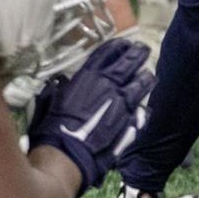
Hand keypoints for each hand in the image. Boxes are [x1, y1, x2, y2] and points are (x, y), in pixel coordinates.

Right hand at [26, 39, 154, 195]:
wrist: (66, 154)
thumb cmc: (51, 127)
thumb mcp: (49, 101)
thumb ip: (57, 90)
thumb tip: (58, 84)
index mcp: (87, 77)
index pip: (105, 54)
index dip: (116, 46)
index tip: (124, 43)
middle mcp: (107, 86)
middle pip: (128, 64)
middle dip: (137, 54)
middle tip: (143, 49)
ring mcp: (121, 103)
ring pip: (139, 84)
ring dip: (145, 78)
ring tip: (149, 74)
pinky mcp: (128, 122)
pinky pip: (140, 110)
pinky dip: (142, 106)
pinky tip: (145, 105)